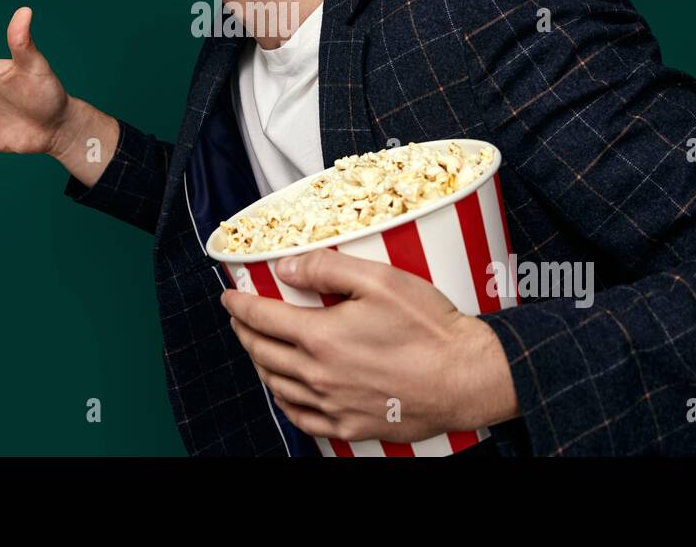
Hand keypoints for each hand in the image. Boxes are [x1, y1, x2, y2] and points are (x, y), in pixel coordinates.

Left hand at [220, 248, 518, 443]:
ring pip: (278, 386)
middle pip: (263, 354)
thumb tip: (285, 268)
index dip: (240, 305)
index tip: (229, 297)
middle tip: (240, 319)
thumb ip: (327, 268)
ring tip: (258, 349)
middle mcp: (319, 376)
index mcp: (321, 338)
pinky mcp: (351, 426)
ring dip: (260, 364)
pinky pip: (302, 419)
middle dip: (244, 332)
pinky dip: (284, 401)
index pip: (262, 319)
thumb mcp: (380, 280)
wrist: (466, 377)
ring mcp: (333, 406)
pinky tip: (285, 391)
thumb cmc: (429, 328)